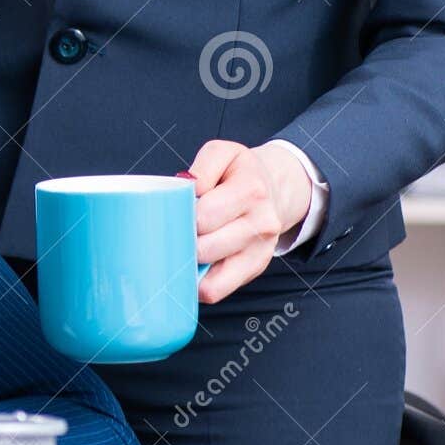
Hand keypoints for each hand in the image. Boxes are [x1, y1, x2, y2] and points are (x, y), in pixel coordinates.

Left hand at [186, 140, 310, 303]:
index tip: (173, 210)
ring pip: (210, 278)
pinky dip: (197, 285)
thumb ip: (202, 166)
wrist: (274, 188)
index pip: (205, 215)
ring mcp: (260, 251)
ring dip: (187, 265)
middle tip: (171, 230)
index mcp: (251, 190)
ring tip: (179, 248)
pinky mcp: (255, 268)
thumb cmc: (239, 173)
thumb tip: (188, 191)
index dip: (181, 215)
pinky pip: (217, 291)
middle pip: (205, 247)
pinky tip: (189, 268)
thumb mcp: (223, 153)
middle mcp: (262, 224)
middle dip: (181, 241)